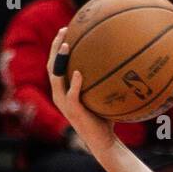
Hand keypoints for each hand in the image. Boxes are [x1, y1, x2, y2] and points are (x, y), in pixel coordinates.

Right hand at [46, 27, 116, 154]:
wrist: (104, 141)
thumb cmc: (105, 119)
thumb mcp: (102, 97)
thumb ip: (104, 82)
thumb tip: (121, 63)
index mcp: (63, 90)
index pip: (55, 64)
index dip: (56, 47)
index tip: (65, 30)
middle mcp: (59, 95)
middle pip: (51, 65)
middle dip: (55, 46)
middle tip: (64, 30)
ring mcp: (64, 103)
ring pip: (56, 77)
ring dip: (59, 60)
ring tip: (65, 45)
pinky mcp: (73, 111)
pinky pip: (71, 94)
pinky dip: (74, 83)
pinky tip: (79, 73)